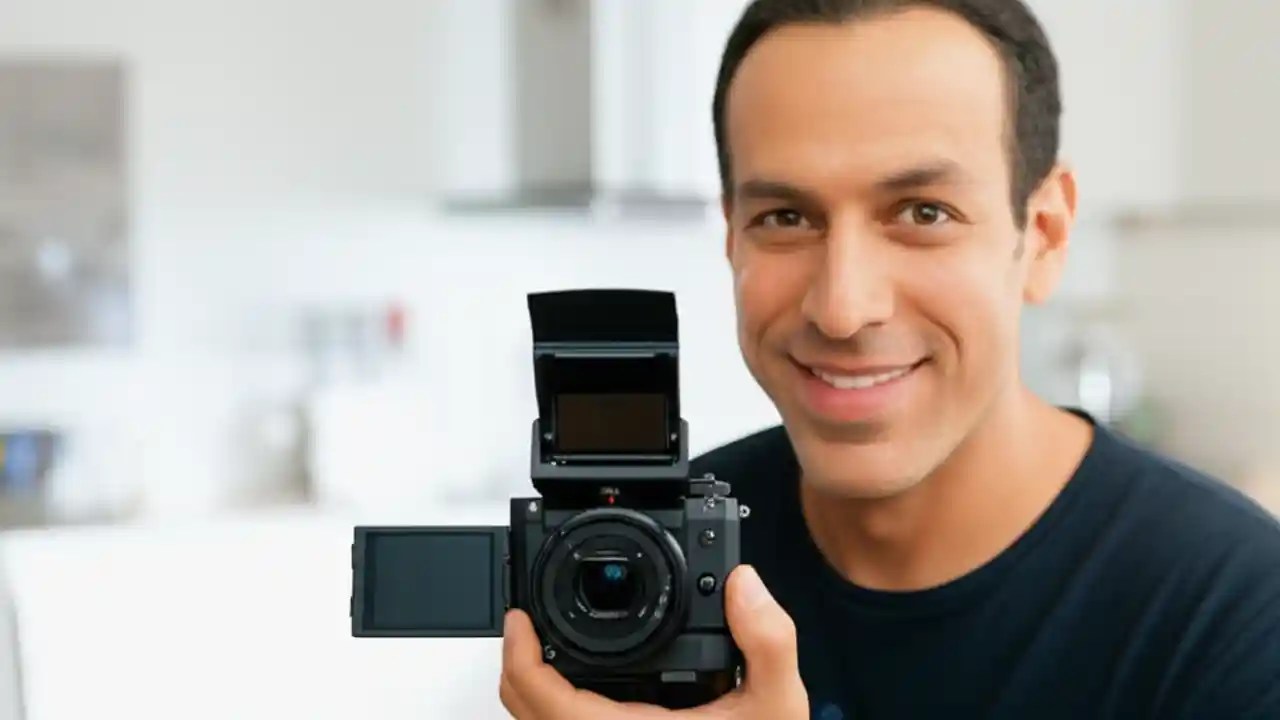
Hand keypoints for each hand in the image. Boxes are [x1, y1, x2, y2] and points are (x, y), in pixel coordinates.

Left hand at [499, 564, 808, 718]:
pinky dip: (554, 712)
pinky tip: (578, 692)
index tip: (520, 619)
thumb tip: (743, 585)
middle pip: (524, 713)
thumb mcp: (776, 707)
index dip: (518, 656)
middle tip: (526, 625)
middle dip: (516, 666)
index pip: (543, 700)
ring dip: (533, 693)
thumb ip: (766, 642)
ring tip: (544, 652)